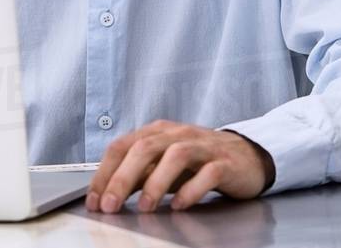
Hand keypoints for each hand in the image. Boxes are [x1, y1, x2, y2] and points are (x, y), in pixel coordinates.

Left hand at [85, 119, 274, 212]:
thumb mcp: (163, 166)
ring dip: (156, 183)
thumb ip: (139, 175)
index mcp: (158, 132)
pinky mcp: (225, 163)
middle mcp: (178, 134)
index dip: (105, 172)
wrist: (246, 157)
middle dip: (123, 178)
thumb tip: (107, 193)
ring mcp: (203, 147)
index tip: (94, 199)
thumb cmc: (199, 161)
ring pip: (175, 155)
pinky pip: (208, 173)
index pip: (123, 146)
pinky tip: (179, 205)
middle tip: (111, 205)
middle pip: (145, 148)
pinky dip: (191, 190)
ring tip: (145, 207)